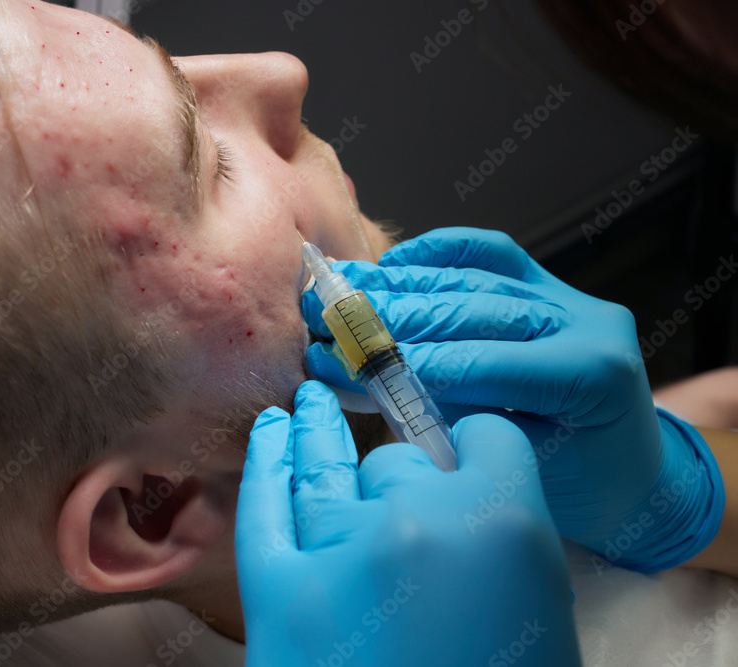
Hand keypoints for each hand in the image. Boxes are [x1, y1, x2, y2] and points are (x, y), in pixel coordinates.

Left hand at [235, 381, 579, 666]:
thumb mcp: (542, 622)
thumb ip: (506, 547)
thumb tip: (469, 508)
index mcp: (504, 525)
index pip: (484, 439)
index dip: (473, 449)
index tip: (459, 457)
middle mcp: (419, 519)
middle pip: (399, 460)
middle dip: (402, 479)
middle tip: (395, 500)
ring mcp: (340, 549)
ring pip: (327, 466)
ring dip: (314, 431)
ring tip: (305, 405)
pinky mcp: (276, 590)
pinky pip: (265, 507)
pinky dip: (264, 466)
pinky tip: (268, 432)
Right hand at [302, 227, 724, 571]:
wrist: (632, 471)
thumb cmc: (579, 487)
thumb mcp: (516, 469)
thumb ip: (448, 422)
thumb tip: (361, 384)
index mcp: (593, 374)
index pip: (483, 362)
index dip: (410, 362)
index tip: (348, 363)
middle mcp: (586, 322)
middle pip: (473, 309)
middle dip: (393, 315)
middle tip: (330, 317)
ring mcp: (570, 297)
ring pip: (475, 277)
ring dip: (402, 283)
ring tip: (343, 287)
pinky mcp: (553, 285)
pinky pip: (494, 253)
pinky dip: (442, 251)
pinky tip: (398, 262)